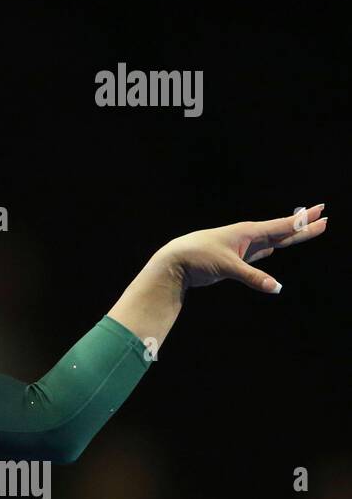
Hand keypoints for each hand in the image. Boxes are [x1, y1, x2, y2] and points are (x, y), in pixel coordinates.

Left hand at [157, 203, 328, 293]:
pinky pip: (257, 253)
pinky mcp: (233, 259)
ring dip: (288, 238)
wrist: (174, 262)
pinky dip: (268, 251)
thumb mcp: (227, 267)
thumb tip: (276, 287)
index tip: (322, 210)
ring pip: (271, 243)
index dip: (303, 220)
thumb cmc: (198, 258)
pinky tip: (273, 249)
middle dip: (303, 227)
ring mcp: (240, 248)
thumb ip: (253, 277)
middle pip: (282, 232)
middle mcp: (246, 237)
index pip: (282, 225)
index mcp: (247, 232)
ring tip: (305, 231)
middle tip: (325, 220)